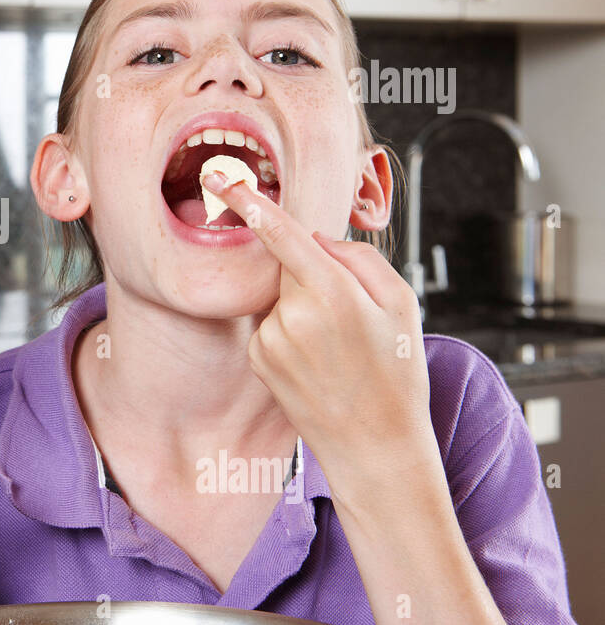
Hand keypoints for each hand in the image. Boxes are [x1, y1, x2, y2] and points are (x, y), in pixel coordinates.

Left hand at [203, 172, 435, 501]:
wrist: (374, 445)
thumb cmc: (395, 372)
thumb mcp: (401, 303)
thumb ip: (357, 257)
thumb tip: (315, 238)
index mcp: (332, 292)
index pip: (282, 234)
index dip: (251, 202)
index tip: (223, 179)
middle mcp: (293, 314)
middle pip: (291, 267)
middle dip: (314, 277)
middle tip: (351, 321)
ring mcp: (271, 339)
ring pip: (281, 297)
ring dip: (304, 308)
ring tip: (337, 350)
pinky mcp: (258, 358)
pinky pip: (272, 325)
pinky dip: (292, 333)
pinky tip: (317, 363)